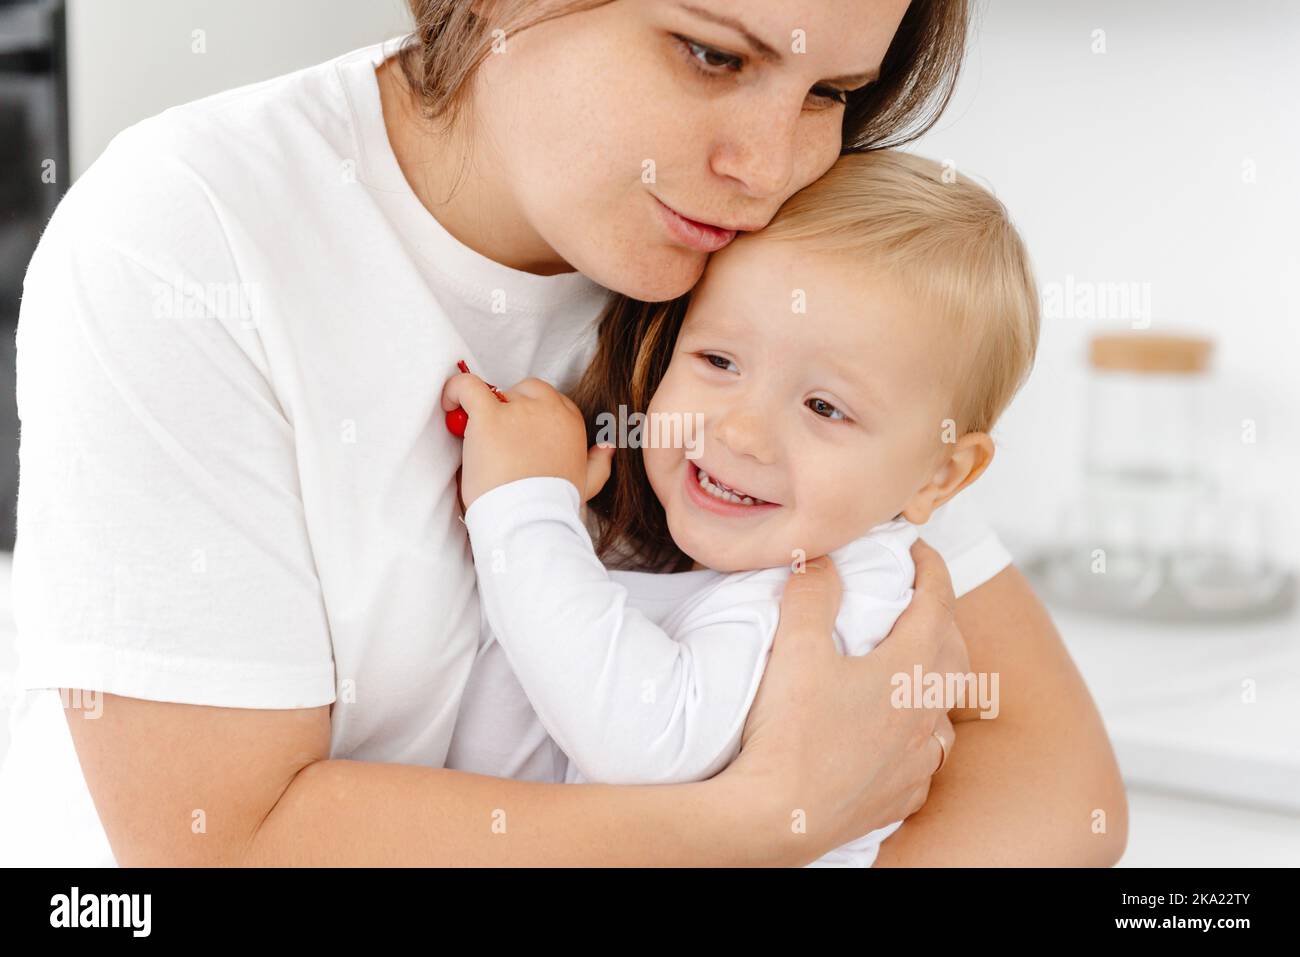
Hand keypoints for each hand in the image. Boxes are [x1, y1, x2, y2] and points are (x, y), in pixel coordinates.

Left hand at [441, 372, 614, 510]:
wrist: (529, 518)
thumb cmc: (554, 504)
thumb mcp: (588, 484)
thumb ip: (599, 463)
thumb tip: (607, 447)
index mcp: (571, 423)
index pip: (552, 401)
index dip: (532, 414)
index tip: (520, 434)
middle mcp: (548, 410)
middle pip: (525, 391)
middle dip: (510, 406)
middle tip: (498, 436)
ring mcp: (518, 411)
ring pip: (496, 392)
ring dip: (485, 409)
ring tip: (472, 434)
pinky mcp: (488, 416)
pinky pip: (469, 387)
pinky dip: (456, 390)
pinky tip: (450, 402)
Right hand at [721, 538, 968, 864]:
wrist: (780, 817)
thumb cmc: (789, 734)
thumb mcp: (795, 649)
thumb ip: (811, 594)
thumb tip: (823, 560)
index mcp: (908, 670)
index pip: (937, 604)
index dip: (932, 569)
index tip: (920, 550)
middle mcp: (924, 715)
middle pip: (952, 654)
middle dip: (938, 620)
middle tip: (913, 603)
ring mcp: (917, 760)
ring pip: (942, 712)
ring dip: (931, 683)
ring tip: (906, 671)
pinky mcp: (899, 796)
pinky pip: (923, 760)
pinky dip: (915, 738)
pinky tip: (895, 740)